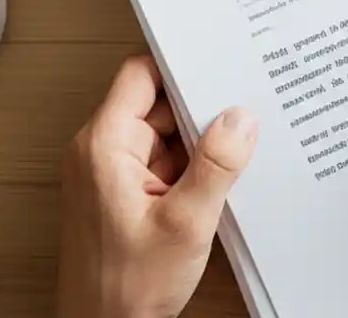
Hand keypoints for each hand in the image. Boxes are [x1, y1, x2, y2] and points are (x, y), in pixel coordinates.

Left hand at [57, 56, 257, 317]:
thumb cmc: (124, 288)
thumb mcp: (185, 223)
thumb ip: (215, 165)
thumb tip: (240, 118)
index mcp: (104, 144)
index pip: (140, 74)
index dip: (180, 63)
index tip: (219, 58)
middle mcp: (102, 151)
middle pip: (158, 102)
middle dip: (201, 108)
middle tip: (245, 111)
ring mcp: (113, 172)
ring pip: (166, 133)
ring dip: (199, 142)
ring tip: (238, 151)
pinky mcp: (126, 193)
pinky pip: (164, 162)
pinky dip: (192, 167)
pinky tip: (220, 179)